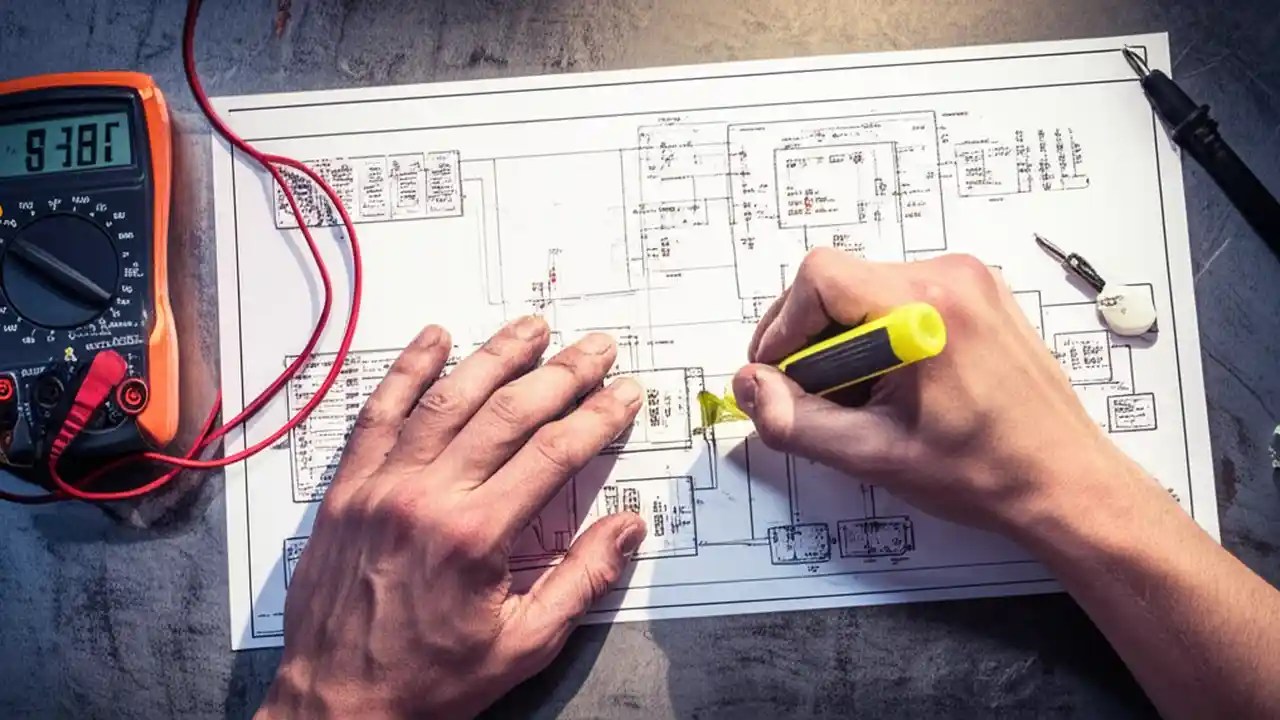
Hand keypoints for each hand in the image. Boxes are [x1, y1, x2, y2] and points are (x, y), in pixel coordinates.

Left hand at [257, 317, 646, 719]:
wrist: (336, 705)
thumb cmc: (428, 683)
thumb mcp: (523, 646)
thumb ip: (581, 581)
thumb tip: (628, 528)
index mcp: (474, 537)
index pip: (551, 454)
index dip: (597, 418)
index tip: (625, 395)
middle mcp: (426, 498)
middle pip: (506, 413)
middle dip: (560, 374)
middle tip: (596, 348)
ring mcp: (380, 487)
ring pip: (446, 400)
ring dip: (494, 356)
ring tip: (533, 328)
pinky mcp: (348, 489)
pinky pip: (377, 414)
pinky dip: (405, 370)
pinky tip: (434, 338)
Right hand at [733, 248, 1148, 532]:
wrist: (1064, 481)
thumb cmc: (988, 472)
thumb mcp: (874, 455)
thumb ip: (796, 421)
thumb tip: (750, 387)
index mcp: (927, 306)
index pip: (818, 277)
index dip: (782, 327)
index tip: (778, 373)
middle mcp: (951, 276)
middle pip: (838, 281)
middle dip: (811, 340)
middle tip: (814, 398)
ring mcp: (969, 280)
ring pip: (865, 290)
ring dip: (844, 341)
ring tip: (862, 399)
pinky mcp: (977, 293)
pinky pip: (901, 296)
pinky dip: (878, 334)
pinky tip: (892, 385)